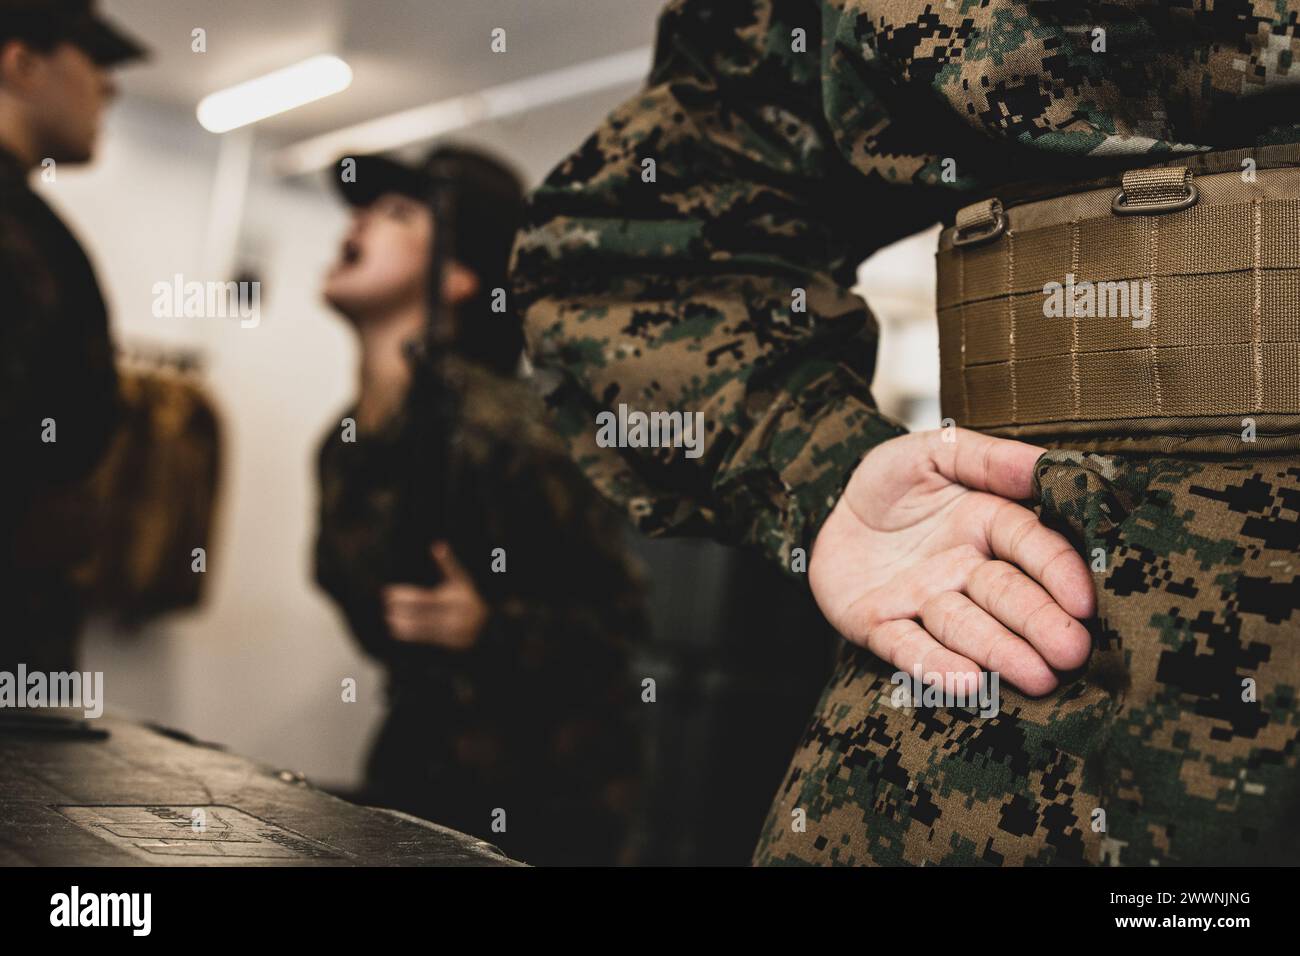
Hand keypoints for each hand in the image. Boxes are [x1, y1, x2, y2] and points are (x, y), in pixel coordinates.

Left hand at [382, 543, 488, 650]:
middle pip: (418, 614)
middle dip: (400, 609)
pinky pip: (422, 639)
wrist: (487, 626)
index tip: (388, 593)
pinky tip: (396, 628)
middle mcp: (451, 616)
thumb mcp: (461, 579)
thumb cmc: (468, 596)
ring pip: (418, 628)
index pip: (422, 598)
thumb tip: (437, 545)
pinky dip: (407, 634)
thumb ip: (448, 564)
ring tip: (388, 617)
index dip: (403, 596)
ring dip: (400, 623)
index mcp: (452, 599)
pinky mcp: (446, 643)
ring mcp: (449, 631)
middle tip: (386, 604)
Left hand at [809, 428, 1093, 696]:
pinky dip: (936, 666)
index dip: (1056, 571)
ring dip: (1000, 652)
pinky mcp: (879, 627)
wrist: (829, 508)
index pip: (1029, 546)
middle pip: (1005, 596)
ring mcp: (921, 602)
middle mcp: (961, 570)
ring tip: (1038, 678)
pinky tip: (968, 683)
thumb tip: (1043, 464)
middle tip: (1072, 652)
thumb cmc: (891, 481)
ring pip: (965, 628)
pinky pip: (908, 647)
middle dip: (1038, 623)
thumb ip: (987, 458)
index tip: (1083, 601)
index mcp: (985, 524)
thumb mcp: (934, 451)